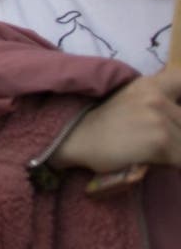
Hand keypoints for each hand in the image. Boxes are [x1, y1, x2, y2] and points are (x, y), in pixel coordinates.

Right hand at [50, 69, 180, 173]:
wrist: (77, 138)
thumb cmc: (103, 123)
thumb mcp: (131, 99)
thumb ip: (156, 99)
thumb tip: (177, 111)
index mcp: (151, 85)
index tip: (174, 109)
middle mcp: (157, 97)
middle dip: (178, 134)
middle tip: (158, 138)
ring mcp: (159, 118)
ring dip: (176, 151)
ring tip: (155, 151)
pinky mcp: (160, 140)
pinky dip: (172, 164)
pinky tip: (153, 160)